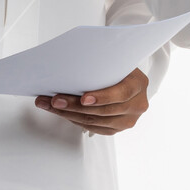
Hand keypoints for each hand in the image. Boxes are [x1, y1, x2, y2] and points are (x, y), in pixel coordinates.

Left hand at [33, 68, 149, 135]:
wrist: (127, 79)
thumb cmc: (118, 67)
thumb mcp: (116, 60)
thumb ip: (103, 64)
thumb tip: (74, 61)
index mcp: (138, 84)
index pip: (121, 93)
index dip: (102, 97)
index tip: (84, 98)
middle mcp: (137, 104)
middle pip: (103, 111)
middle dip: (75, 106)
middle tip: (55, 100)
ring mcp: (128, 119)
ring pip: (95, 122)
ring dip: (69, 114)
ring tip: (51, 105)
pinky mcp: (117, 129)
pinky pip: (93, 128)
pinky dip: (75, 120)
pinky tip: (63, 112)